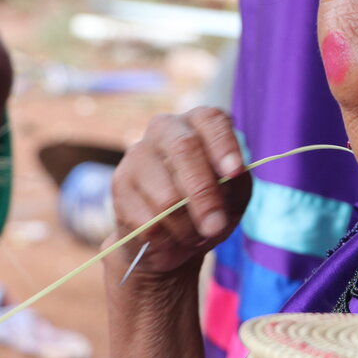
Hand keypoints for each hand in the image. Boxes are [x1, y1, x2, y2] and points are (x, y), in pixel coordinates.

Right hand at [109, 107, 250, 275]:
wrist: (170, 238)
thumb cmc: (209, 206)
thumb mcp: (234, 195)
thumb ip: (237, 183)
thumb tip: (231, 175)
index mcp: (198, 123)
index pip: (210, 119)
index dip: (223, 144)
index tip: (234, 171)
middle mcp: (165, 128)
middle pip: (184, 148)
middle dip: (204, 193)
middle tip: (216, 226)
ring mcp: (138, 153)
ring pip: (165, 193)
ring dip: (187, 225)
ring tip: (195, 236)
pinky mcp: (119, 183)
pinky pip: (147, 217)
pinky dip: (166, 237)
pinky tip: (170, 237)